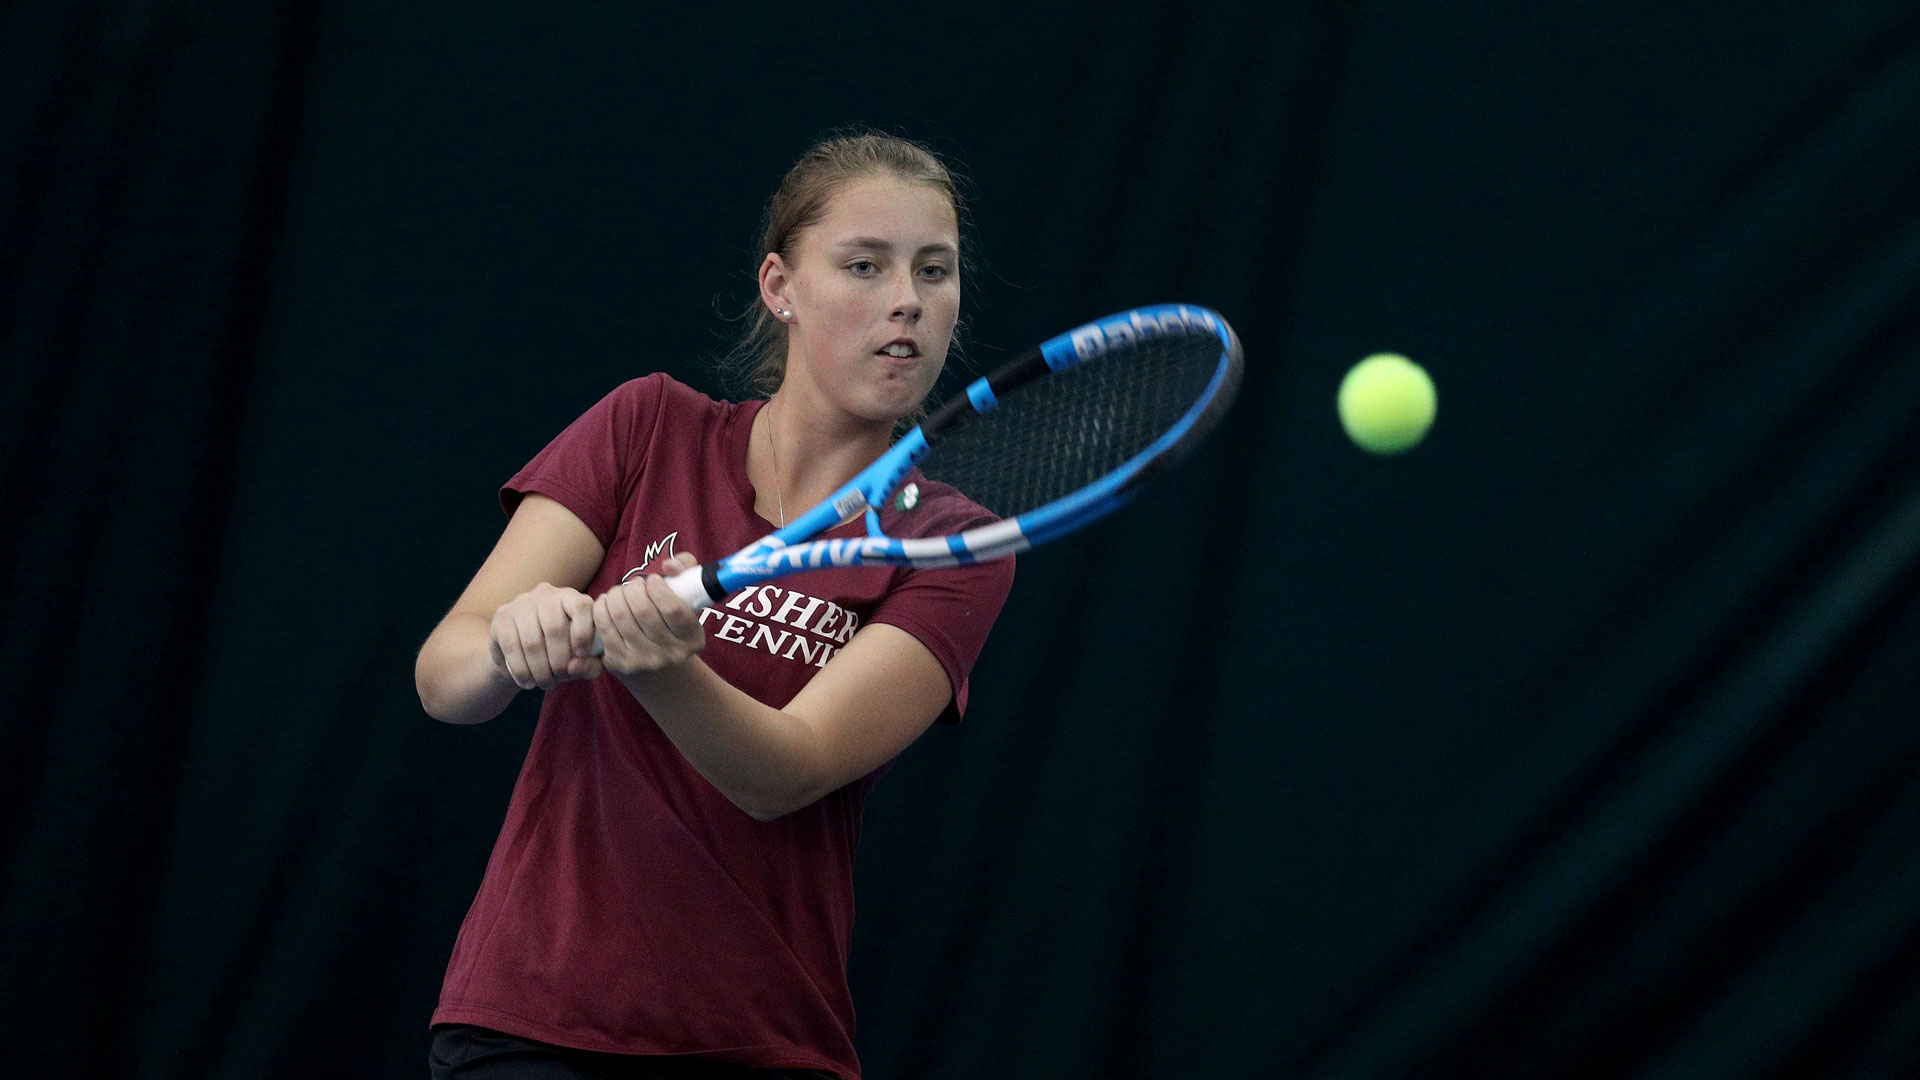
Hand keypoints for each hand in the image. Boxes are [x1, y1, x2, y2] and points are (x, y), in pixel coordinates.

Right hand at [489, 582, 603, 689]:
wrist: (525, 652)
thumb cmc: (563, 653)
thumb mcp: (583, 660)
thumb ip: (590, 665)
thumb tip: (573, 667)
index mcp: (571, 597)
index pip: (581, 606)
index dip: (584, 633)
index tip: (582, 656)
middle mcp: (546, 595)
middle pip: (554, 628)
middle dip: (559, 661)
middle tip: (560, 678)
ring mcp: (521, 604)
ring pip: (531, 641)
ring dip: (540, 670)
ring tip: (546, 684)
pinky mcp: (501, 617)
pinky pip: (511, 647)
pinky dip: (521, 670)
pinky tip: (527, 682)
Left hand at [592, 554, 705, 676]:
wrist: (656, 665)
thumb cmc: (670, 619)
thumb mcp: (687, 596)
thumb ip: (685, 569)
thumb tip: (669, 565)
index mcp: (692, 638)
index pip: (673, 610)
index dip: (658, 589)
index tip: (652, 579)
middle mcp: (671, 654)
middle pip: (643, 611)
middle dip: (632, 588)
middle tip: (633, 584)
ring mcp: (644, 661)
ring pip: (621, 617)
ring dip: (615, 595)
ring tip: (619, 592)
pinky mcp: (620, 663)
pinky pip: (604, 627)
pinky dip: (601, 608)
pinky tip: (606, 603)